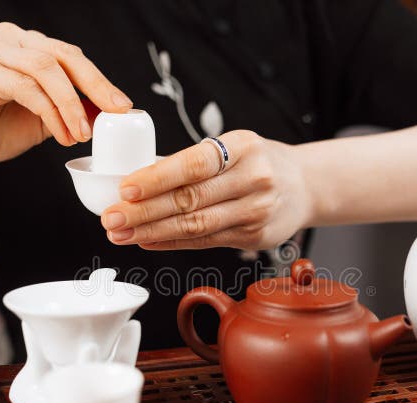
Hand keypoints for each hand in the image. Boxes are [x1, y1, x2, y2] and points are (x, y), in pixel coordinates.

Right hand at [0, 22, 131, 164]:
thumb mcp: (47, 121)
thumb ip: (74, 111)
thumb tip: (111, 111)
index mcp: (29, 47)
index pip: (72, 57)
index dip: (101, 81)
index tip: (123, 107)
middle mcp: (11, 40)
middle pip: (64, 55)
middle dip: (95, 86)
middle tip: (115, 113)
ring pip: (47, 69)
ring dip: (71, 105)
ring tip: (81, 135)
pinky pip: (25, 87)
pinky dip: (50, 112)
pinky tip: (61, 135)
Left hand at [100, 130, 312, 249]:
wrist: (305, 186)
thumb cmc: (259, 162)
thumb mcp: (236, 146)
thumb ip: (196, 161)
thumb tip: (139, 179)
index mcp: (244, 147)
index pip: (195, 164)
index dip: (157, 178)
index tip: (125, 187)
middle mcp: (253, 180)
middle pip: (190, 199)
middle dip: (144, 210)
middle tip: (111, 217)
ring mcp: (256, 212)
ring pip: (195, 225)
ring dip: (151, 231)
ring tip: (120, 232)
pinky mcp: (253, 237)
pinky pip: (204, 241)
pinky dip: (171, 242)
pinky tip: (147, 240)